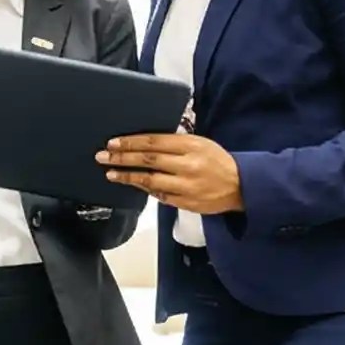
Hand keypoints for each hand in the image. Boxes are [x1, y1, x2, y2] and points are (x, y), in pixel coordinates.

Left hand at [96, 133, 243, 214]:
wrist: (241, 185)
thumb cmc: (216, 160)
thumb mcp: (199, 143)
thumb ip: (174, 143)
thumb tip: (143, 143)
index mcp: (190, 145)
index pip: (154, 141)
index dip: (131, 143)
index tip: (113, 143)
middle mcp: (187, 165)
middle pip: (148, 160)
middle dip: (122, 158)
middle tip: (102, 156)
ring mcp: (187, 186)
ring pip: (150, 180)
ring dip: (128, 177)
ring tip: (111, 173)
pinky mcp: (186, 202)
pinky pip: (159, 195)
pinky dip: (144, 189)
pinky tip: (132, 184)